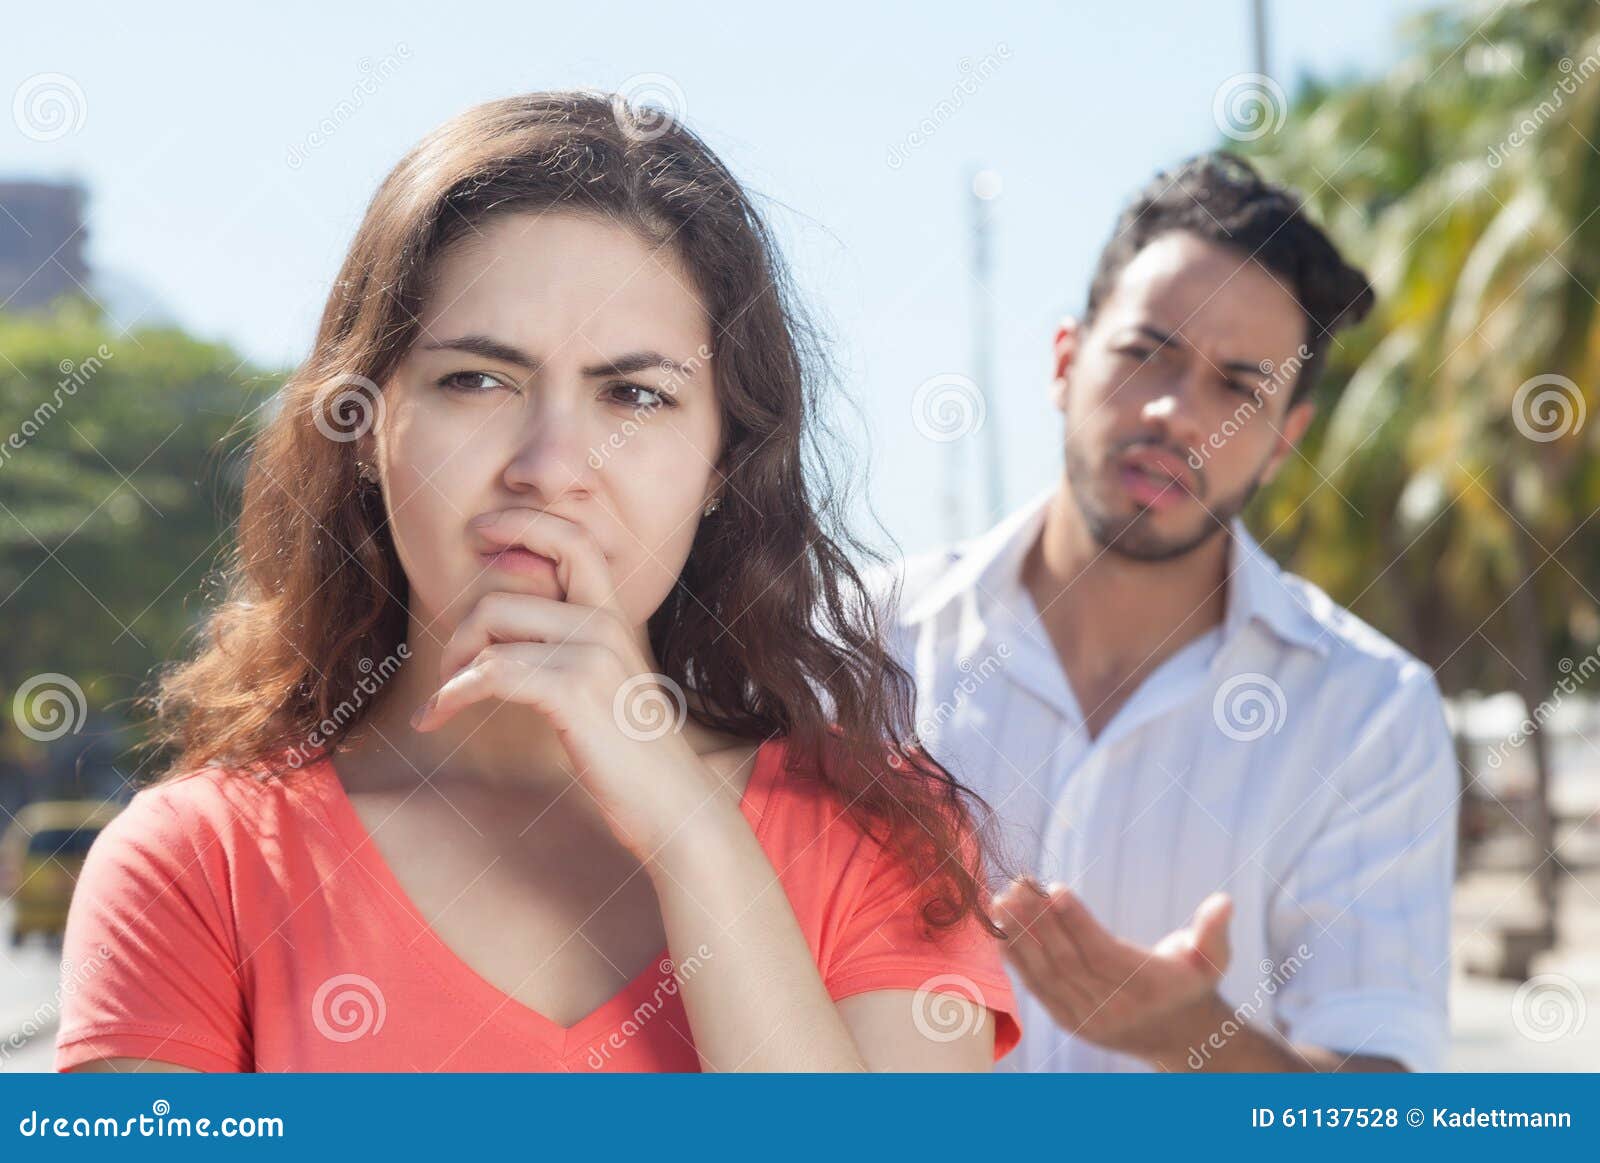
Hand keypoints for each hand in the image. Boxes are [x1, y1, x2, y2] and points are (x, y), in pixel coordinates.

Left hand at [409, 508, 717, 857]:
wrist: (673, 804)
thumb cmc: (633, 755)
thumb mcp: (607, 686)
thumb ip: (573, 650)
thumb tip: (511, 632)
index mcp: (614, 616)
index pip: (572, 540)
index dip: (522, 523)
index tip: (480, 530)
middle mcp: (606, 623)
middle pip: (505, 592)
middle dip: (462, 630)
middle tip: (449, 670)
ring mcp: (592, 653)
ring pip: (491, 628)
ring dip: (452, 668)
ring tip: (444, 701)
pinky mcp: (574, 690)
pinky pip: (490, 672)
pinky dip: (452, 695)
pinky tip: (437, 717)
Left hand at [992, 878, 1232, 1060]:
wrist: (1181, 1036)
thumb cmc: (1193, 982)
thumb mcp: (1212, 958)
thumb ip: (1213, 930)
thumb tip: (1224, 902)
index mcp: (1149, 988)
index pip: (1104, 953)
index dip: (1077, 921)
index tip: (1053, 888)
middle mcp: (1116, 1009)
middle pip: (1069, 961)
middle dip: (1039, 922)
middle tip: (1016, 886)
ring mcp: (1090, 1020)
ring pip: (1049, 976)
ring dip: (1021, 938)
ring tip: (1001, 903)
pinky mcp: (1072, 1023)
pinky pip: (1040, 992)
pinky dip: (1018, 964)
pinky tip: (1000, 936)